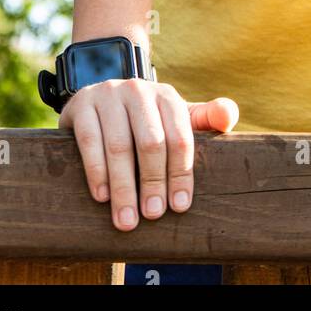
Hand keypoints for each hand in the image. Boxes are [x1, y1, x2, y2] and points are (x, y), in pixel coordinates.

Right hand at [58, 79, 238, 231]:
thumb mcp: (175, 116)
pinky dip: (97, 171)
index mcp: (166, 96)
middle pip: (150, 142)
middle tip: (152, 215)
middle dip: (153, 182)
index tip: (179, 206)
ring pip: (119, 145)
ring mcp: (108, 95)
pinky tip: (102, 196)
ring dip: (124, 187)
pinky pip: (90, 141)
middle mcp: (138, 90)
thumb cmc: (145, 119)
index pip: (179, 137)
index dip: (181, 173)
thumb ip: (205, 118)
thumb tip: (229, 117)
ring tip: (127, 219)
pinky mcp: (82, 104)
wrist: (99, 98)